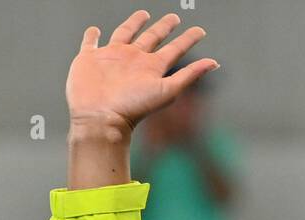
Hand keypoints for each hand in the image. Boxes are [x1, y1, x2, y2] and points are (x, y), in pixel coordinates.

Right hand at [66, 10, 217, 135]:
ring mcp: (111, 59)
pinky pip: (90, 43)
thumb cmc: (133, 108)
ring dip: (134, 24)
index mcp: (150, 68)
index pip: (174, 50)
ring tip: (143, 15)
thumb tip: (215, 63)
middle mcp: (133, 61)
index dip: (188, 40)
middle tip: (174, 18)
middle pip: (152, 38)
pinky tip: (94, 31)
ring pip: (124, 34)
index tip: (200, 31)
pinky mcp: (88, 59)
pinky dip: (92, 36)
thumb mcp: (168, 91)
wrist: (101, 118)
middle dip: (163, 28)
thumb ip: (190, 75)